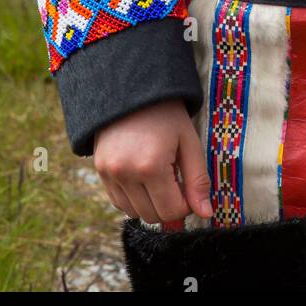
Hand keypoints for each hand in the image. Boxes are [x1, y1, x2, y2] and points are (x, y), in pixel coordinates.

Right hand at [93, 98, 213, 225]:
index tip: (188, 185)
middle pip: (153, 216)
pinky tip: (143, 176)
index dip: (186, 204)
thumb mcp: (189, 142)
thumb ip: (198, 180)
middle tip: (175, 178)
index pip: (172, 211)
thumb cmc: (167, 114)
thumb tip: (206, 214)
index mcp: (151, 166)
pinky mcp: (100, 171)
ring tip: (158, 174)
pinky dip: (133, 198)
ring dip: (150, 203)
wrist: (133, 88)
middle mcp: (126, 174)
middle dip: (169, 204)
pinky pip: (118, 202)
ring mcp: (109, 174)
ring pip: (134, 212)